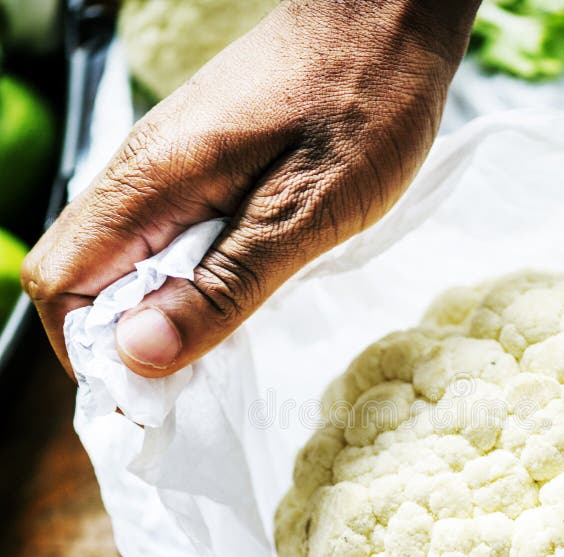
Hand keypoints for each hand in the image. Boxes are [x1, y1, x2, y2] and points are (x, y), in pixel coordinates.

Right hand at [23, 0, 478, 376]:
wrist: (387, 17)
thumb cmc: (363, 105)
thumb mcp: (306, 214)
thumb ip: (223, 284)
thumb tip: (141, 353)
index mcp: (152, 184)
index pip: (62, 283)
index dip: (94, 353)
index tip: (153, 398)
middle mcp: (141, 175)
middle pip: (84, 279)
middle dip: (125, 344)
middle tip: (196, 385)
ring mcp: (168, 169)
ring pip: (125, 263)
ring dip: (159, 317)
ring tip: (219, 351)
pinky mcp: (199, 168)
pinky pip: (165, 241)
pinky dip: (185, 285)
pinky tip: (234, 298)